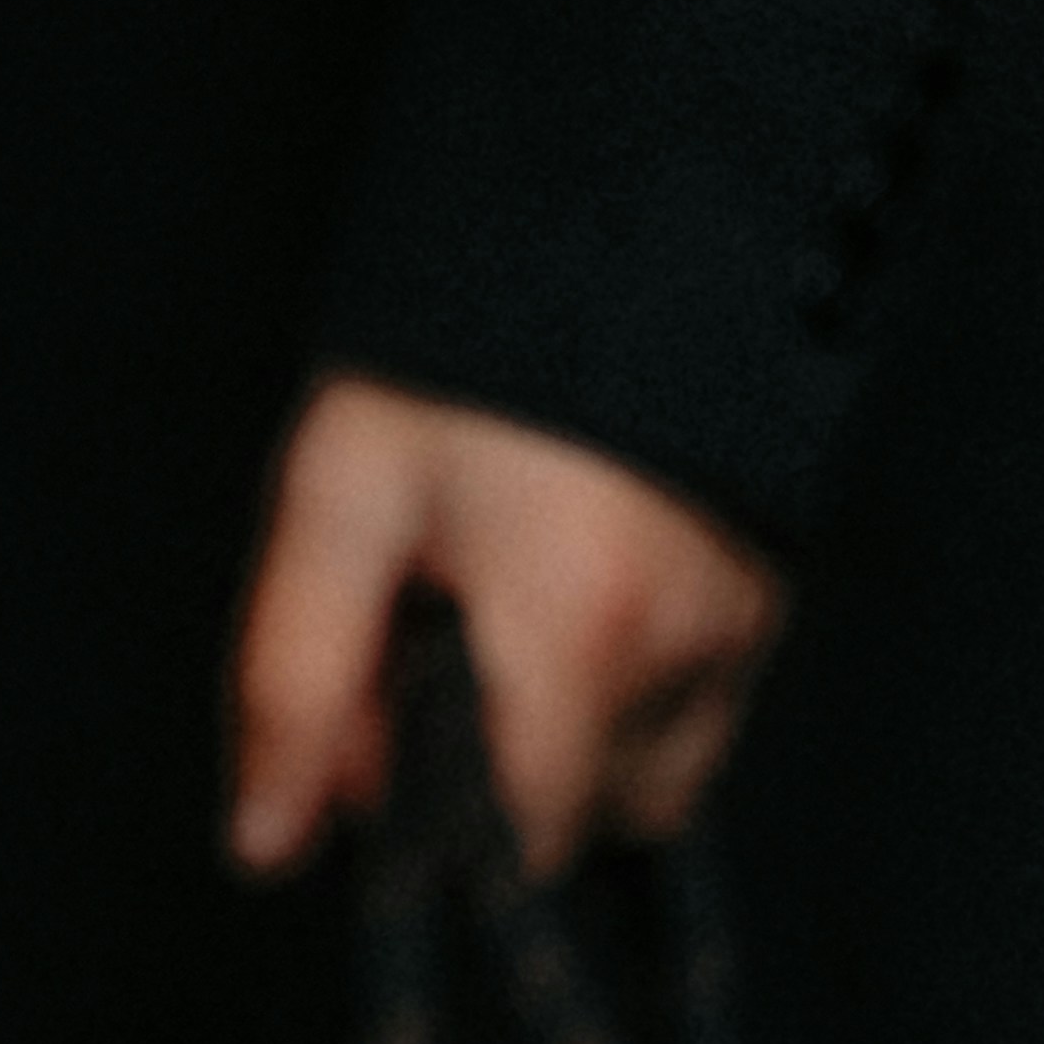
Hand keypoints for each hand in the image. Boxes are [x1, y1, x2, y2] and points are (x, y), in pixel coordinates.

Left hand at [226, 376, 790, 879]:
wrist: (608, 199)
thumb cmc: (459, 348)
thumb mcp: (339, 496)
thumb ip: (295, 683)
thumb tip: (266, 843)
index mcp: (577, 629)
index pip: (529, 845)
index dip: (450, 820)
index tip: (406, 729)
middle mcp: (687, 641)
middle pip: (597, 817)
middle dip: (514, 770)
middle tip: (447, 634)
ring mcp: (749, 615)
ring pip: (660, 767)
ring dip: (580, 727)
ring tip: (517, 595)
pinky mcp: (777, 584)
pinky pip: (705, 698)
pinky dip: (636, 674)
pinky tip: (577, 572)